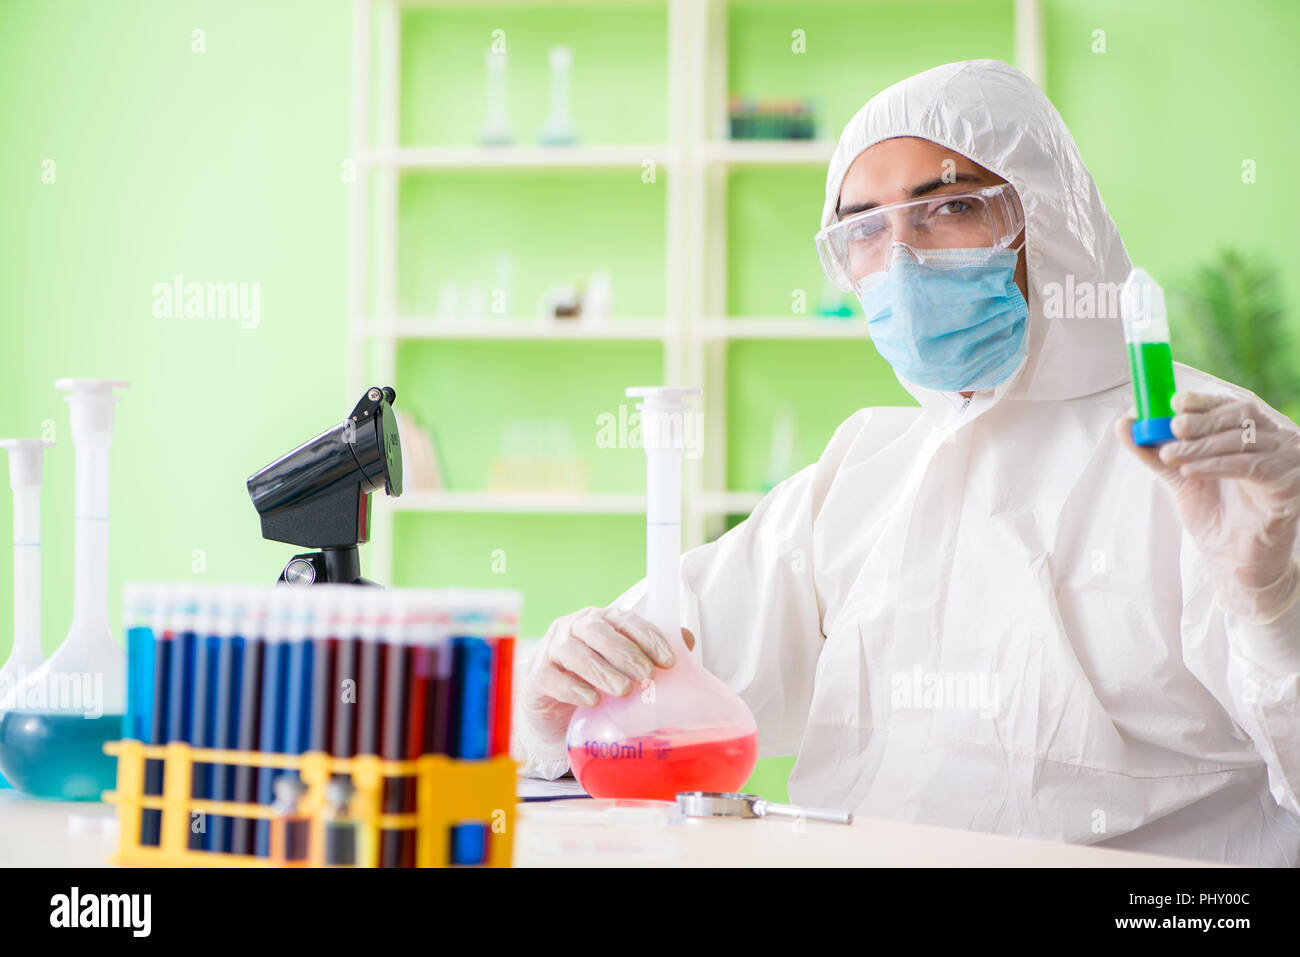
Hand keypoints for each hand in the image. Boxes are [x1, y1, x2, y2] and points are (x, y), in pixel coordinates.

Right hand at [518, 605, 694, 752]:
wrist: (551, 705)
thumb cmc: (593, 678)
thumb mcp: (623, 666)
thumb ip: (651, 652)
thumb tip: (687, 641)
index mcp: (600, 620)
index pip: (625, 620)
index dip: (648, 637)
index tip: (669, 661)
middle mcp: (573, 627)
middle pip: (597, 631)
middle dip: (625, 653)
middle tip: (647, 676)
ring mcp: (551, 649)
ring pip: (573, 651)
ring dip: (601, 670)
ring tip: (623, 691)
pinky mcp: (536, 675)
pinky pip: (552, 677)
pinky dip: (573, 688)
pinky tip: (592, 700)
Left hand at [1116, 391, 1299, 622]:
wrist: (1234, 561)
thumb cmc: (1214, 516)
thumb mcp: (1179, 478)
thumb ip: (1153, 451)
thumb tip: (1124, 423)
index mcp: (1249, 434)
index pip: (1228, 406)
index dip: (1203, 401)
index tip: (1174, 402)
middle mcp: (1273, 442)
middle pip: (1239, 417)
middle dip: (1201, 420)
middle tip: (1171, 426)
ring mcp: (1285, 461)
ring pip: (1243, 441)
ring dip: (1202, 446)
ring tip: (1171, 454)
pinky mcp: (1288, 485)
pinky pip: (1252, 467)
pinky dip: (1217, 465)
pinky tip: (1191, 471)